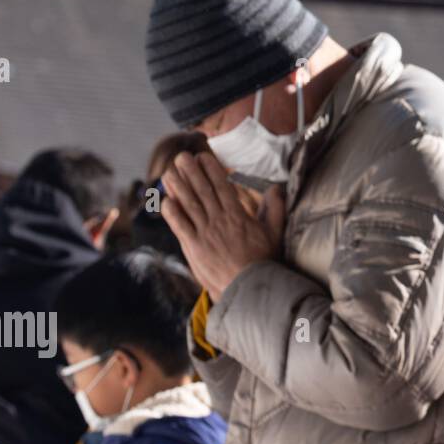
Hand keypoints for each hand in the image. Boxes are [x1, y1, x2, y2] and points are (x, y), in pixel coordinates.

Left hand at [162, 151, 285, 301]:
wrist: (248, 286)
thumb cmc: (263, 260)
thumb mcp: (274, 232)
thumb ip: (275, 209)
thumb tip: (277, 188)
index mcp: (237, 215)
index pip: (222, 186)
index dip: (211, 170)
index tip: (202, 157)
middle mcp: (219, 220)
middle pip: (202, 191)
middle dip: (191, 172)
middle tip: (181, 157)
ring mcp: (205, 233)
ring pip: (189, 205)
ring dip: (178, 187)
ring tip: (168, 172)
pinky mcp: (194, 247)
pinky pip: (180, 226)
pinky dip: (172, 213)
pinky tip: (166, 200)